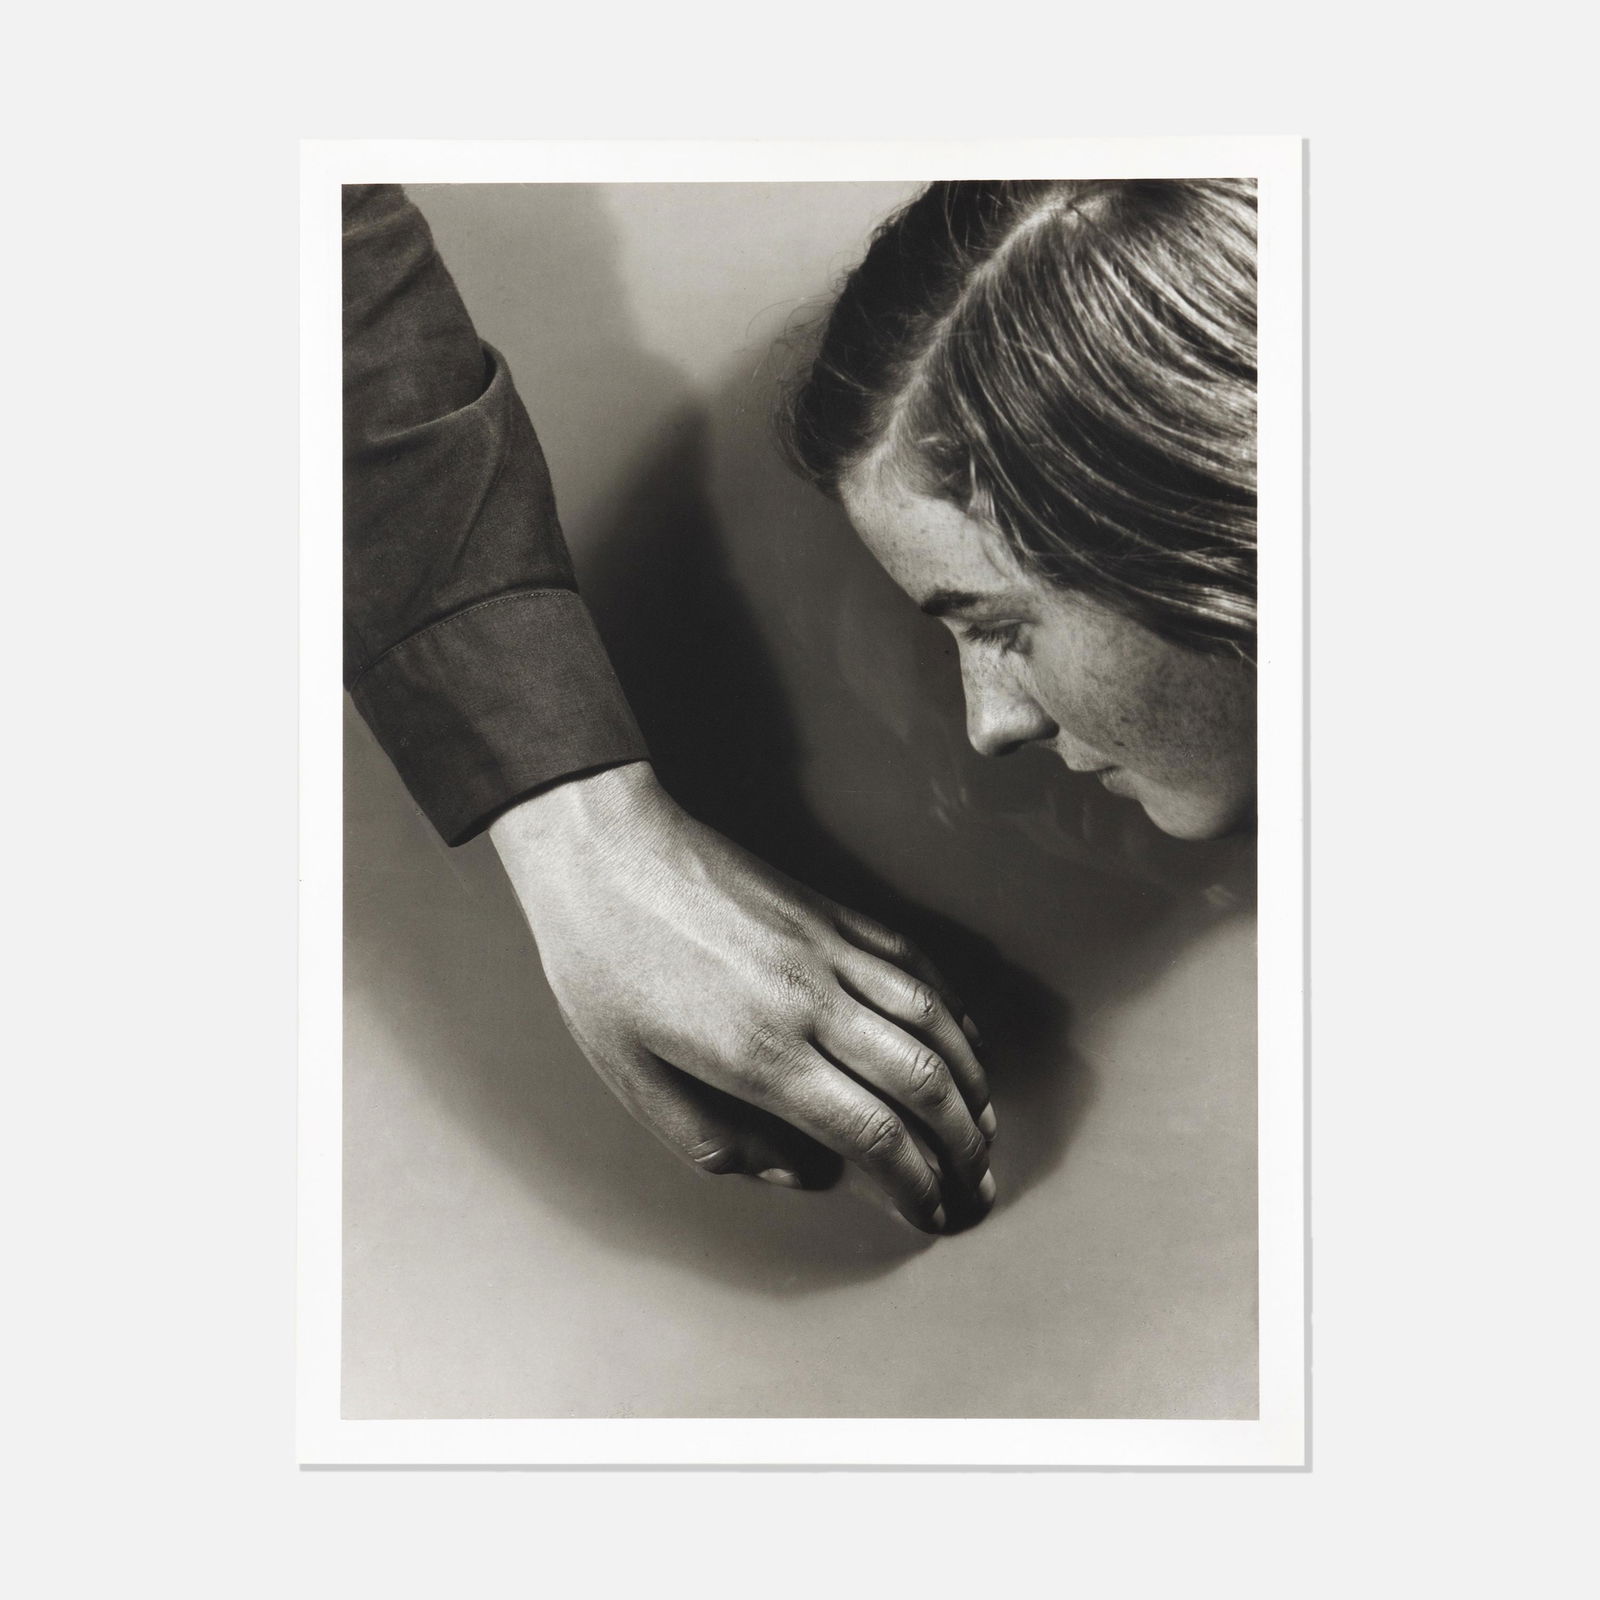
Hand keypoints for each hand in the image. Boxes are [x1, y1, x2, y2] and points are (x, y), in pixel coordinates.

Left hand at [489, 761, 995, 1232]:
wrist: (604, 850)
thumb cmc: (602, 967)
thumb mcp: (630, 1076)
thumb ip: (714, 1140)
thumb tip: (795, 1171)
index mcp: (759, 1053)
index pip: (872, 1133)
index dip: (917, 1184)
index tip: (933, 1213)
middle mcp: (811, 1001)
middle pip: (923, 1083)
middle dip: (964, 1145)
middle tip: (976, 1184)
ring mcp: (828, 949)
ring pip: (934, 1022)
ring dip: (971, 1081)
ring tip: (983, 1125)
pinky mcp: (830, 912)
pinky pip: (913, 964)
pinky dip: (950, 1009)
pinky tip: (961, 1039)